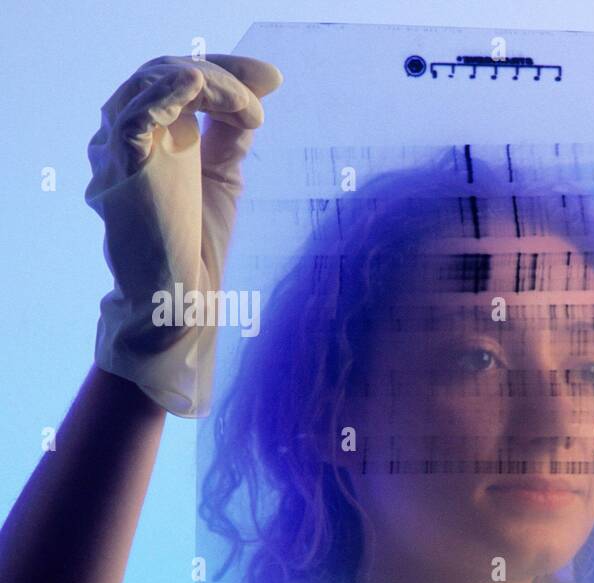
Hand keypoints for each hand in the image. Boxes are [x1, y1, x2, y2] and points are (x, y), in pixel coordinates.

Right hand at [85, 54, 281, 416]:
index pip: (180, 78)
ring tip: (250, 106)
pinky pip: (135, 116)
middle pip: (167, 72)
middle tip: (268, 83)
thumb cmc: (195, 243)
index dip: (227, 71)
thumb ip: (229, 135)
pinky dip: (166, 94)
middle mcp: (125, 133)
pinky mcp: (121, 168)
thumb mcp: (221, 177)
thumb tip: (256, 98)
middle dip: (224, 73)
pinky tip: (198, 86)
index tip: (272, 78)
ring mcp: (117, 148)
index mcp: (149, 132)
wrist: (179, 296)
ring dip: (211, 85)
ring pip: (155, 84)